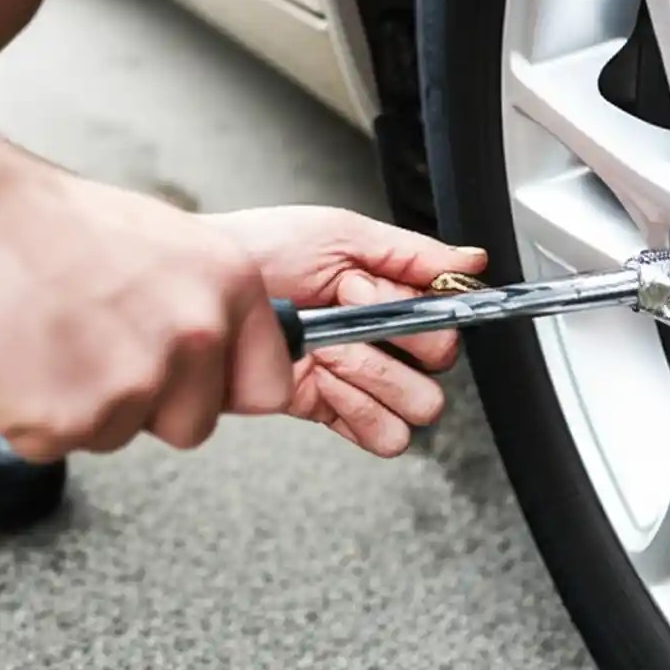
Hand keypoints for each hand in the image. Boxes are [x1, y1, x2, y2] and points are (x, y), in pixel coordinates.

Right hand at [0, 159, 295, 460]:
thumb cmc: (42, 219)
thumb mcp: (164, 243)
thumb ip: (206, 302)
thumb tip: (225, 347)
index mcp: (229, 287)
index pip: (268, 385)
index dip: (226, 389)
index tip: (201, 383)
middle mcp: (195, 337)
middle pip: (194, 424)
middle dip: (151, 404)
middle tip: (99, 355)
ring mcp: (135, 383)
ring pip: (122, 434)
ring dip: (86, 406)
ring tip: (51, 342)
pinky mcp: (70, 420)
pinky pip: (60, 443)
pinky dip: (31, 416)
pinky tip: (19, 361)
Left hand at [205, 207, 487, 456]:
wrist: (197, 288)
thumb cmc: (260, 249)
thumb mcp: (339, 233)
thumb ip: (411, 252)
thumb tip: (472, 261)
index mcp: (392, 296)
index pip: (447, 326)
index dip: (422, 319)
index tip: (380, 299)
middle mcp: (383, 340)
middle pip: (438, 374)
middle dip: (391, 347)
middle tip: (345, 323)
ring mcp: (360, 379)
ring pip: (417, 409)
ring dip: (373, 380)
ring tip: (330, 354)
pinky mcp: (331, 409)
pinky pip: (382, 436)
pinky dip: (360, 413)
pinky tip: (325, 384)